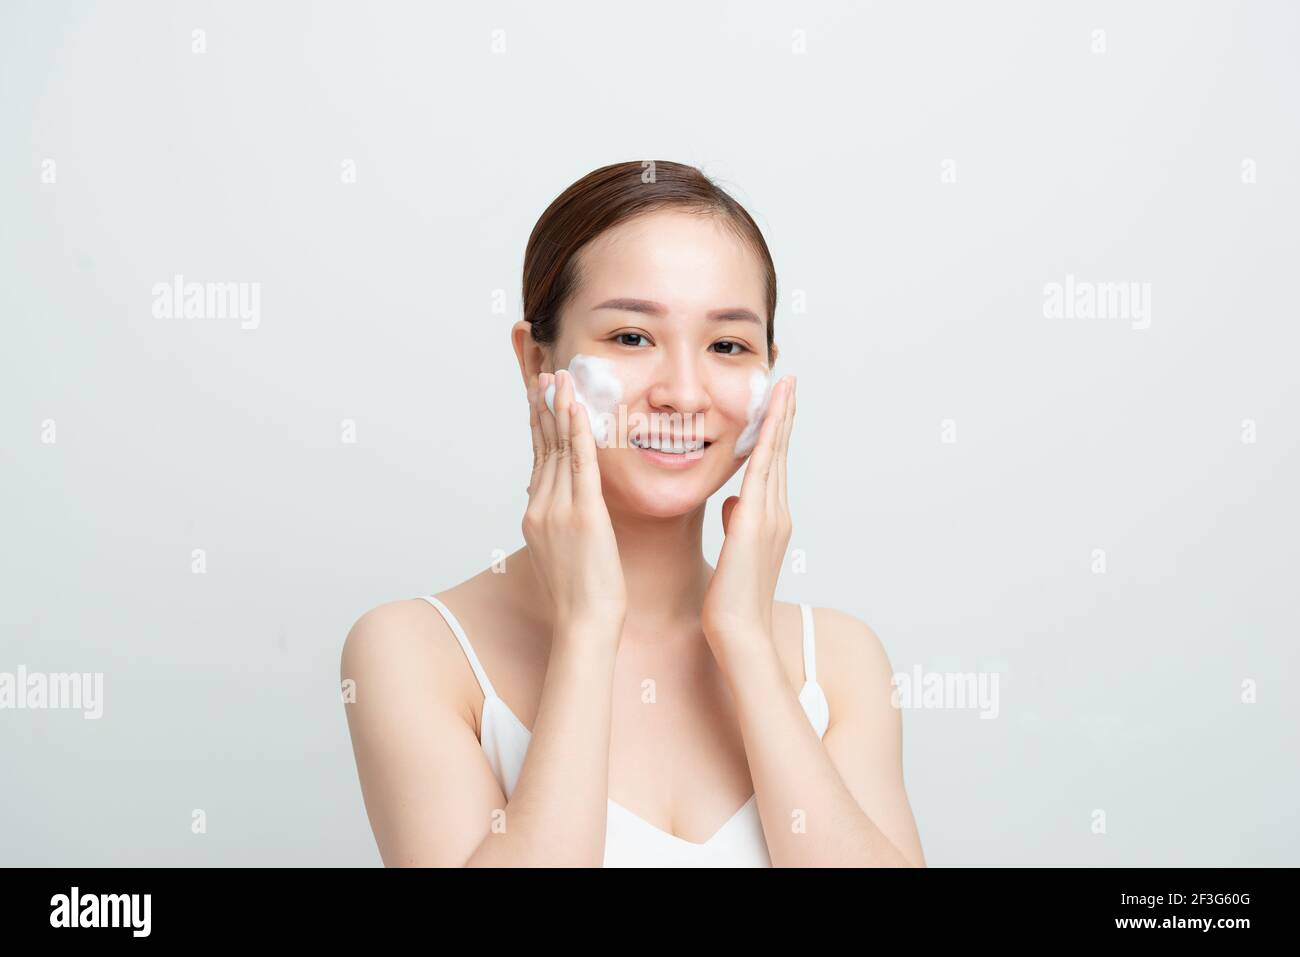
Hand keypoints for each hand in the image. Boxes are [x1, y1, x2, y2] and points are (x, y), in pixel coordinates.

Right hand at [522, 369, 627, 641]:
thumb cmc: (581, 597)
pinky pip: (579, 463)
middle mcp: (540, 506)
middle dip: (544, 408)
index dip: (539, 426)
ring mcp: (558, 509)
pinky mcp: (583, 514)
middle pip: (542, 446)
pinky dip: (577, 431)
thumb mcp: (562, 554)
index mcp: (535, 515)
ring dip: (560, 409)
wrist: (584, 624)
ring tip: (560, 378)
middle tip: (545, 375)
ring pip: (557, 448)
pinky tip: (577, 406)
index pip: (538, 459)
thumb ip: (556, 524)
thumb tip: (555, 507)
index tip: (540, 398)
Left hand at [702, 375, 796, 653]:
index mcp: (769, 519)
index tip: (778, 402)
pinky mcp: (756, 523)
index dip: (777, 432)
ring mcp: (770, 517)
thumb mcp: (732, 553)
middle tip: (789, 380)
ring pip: (776, 456)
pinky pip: (762, 473)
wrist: (739, 631)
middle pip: (781, 453)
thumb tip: (731, 504)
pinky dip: (767, 444)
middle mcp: (776, 513)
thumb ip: (735, 523)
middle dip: (785, 414)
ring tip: (785, 387)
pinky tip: (768, 420)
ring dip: (780, 419)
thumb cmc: (731, 599)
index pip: (773, 466)